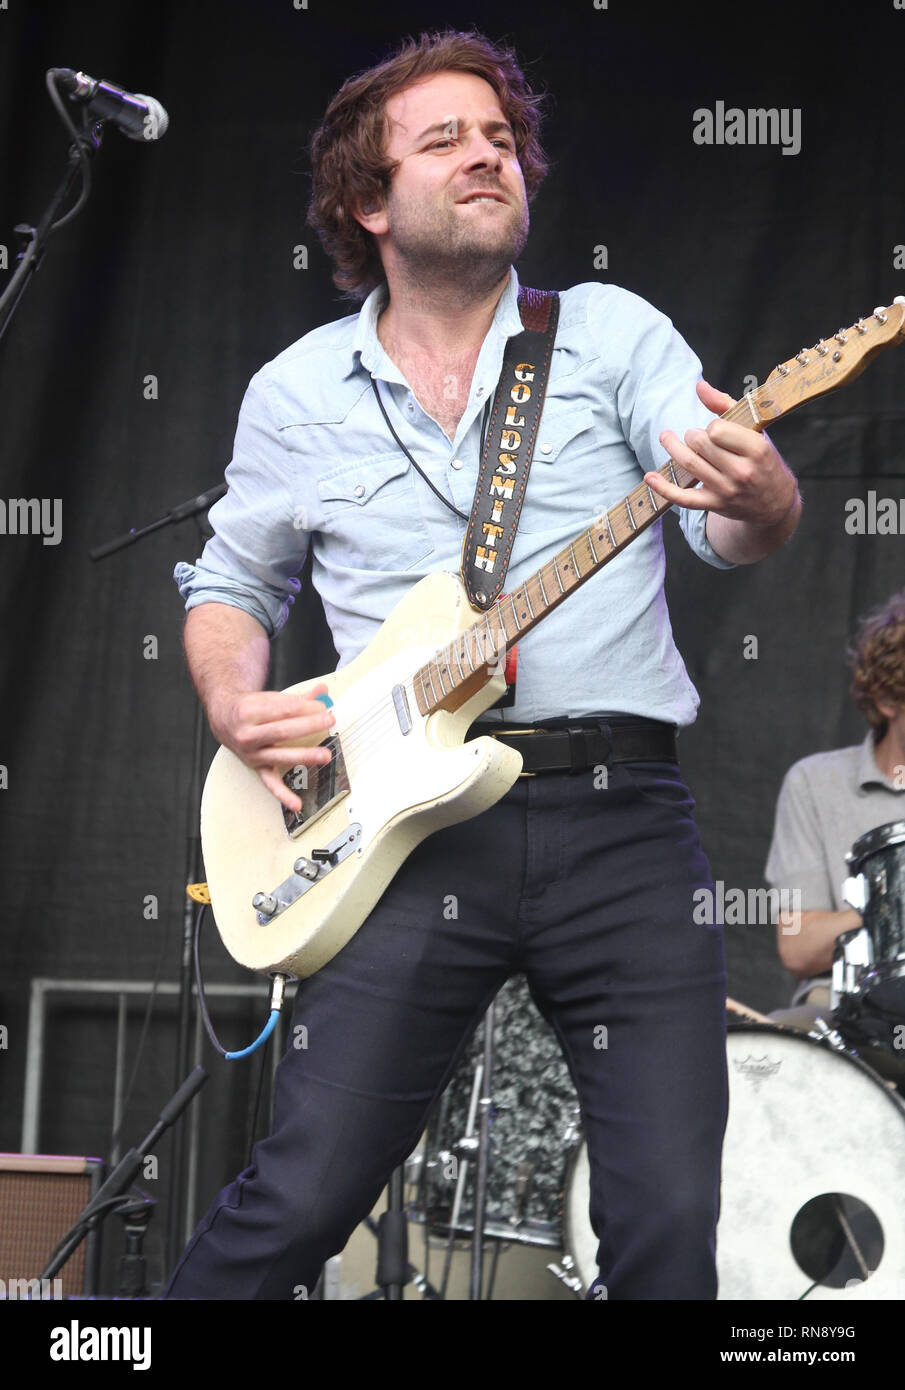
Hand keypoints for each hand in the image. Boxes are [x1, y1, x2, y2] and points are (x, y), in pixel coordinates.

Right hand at [210, 683, 334, 812]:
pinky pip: (270, 783)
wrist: (224, 718)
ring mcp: (252, 753)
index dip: (306, 708)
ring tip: (324, 755)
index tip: (323, 707)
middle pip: (283, 730)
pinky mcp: (256, 767)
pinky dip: (283, 795)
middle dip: (309, 725)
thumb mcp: (269, 698)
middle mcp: (247, 733)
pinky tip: (296, 804)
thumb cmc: (250, 708)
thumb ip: (298, 697)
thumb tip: (323, 691)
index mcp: (249, 710)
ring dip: (305, 756)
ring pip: (280, 755)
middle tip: (329, 720)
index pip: (284, 709)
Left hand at [645, 379, 797, 525]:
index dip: (711, 427)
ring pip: (689, 464)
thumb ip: (726, 406)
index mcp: (756, 449)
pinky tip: (650, 477)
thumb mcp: (756, 432)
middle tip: (694, 436)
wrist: (776, 502)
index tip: (716, 431)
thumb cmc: (764, 461)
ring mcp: (727, 490)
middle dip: (692, 435)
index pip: (717, 430)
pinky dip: (664, 488)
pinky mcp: (714, 505)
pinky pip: (683, 498)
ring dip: (673, 448)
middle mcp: (742, 471)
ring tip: (667, 438)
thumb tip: (699, 386)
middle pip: (700, 444)